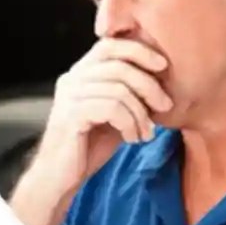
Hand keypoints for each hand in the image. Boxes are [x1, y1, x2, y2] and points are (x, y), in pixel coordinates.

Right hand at [25, 38, 172, 199]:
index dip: (139, 50)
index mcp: (80, 74)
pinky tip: (132, 138)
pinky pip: (112, 108)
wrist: (59, 179)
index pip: (110, 45)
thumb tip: (160, 79)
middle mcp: (71, 79)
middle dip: (148, 85)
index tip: (163, 66)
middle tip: (165, 106)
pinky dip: (129, 124)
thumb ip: (127, 94)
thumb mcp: (113, 115)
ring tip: (146, 132)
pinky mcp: (71, 116)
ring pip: (119, 89)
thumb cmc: (87, 148)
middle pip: (119, 64)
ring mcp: (69, 97)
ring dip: (141, 113)